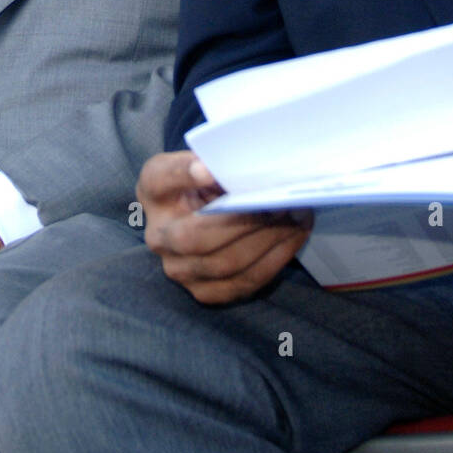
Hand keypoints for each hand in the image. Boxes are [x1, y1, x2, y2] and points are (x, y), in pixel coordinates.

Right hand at [138, 150, 310, 304]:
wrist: (197, 217)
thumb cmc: (203, 183)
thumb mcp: (199, 161)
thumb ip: (213, 161)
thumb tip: (232, 170)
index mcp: (155, 191)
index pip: (161, 179)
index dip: (184, 174)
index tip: (209, 169)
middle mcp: (159, 237)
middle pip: (196, 236)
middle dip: (245, 220)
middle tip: (280, 202)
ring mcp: (180, 270)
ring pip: (225, 264)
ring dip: (268, 239)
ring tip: (297, 216)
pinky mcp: (205, 292)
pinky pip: (243, 282)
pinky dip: (275, 259)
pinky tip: (294, 236)